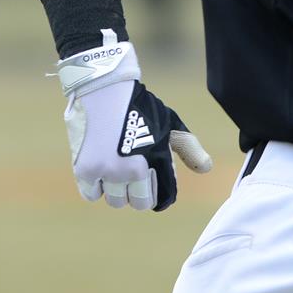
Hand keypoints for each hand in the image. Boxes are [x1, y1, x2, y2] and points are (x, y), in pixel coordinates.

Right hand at [55, 30, 212, 210]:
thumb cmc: (139, 107)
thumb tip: (206, 168)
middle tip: (131, 177)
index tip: (150, 188)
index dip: (157, 195)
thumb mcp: (169, 124)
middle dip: (137, 193)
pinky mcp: (86, 168)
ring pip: (115, 201)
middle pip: (137, 203)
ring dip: (115, 190)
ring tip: (114, 169)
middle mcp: (134, 170)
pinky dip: (94, 187)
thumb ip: (188, 148)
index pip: (160, 198)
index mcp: (157, 161)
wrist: (103, 88)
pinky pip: (91, 194)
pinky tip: (98, 170)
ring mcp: (109, 171)